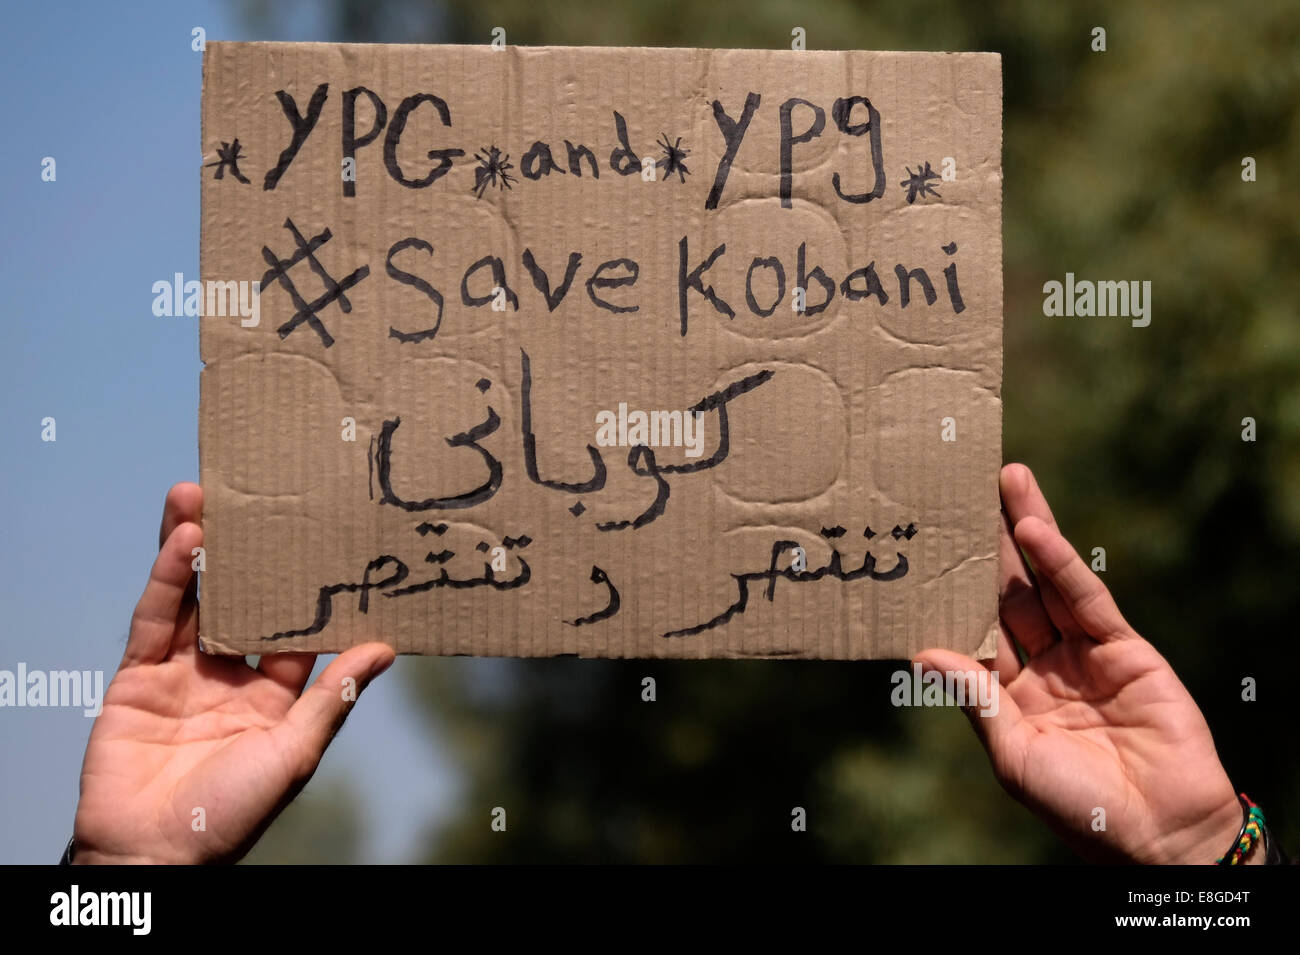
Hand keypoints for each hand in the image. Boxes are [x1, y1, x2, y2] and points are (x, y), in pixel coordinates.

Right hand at [71, 483, 395, 863]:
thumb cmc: (233, 816)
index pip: (296, 628)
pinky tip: (184, 539)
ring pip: (196, 597)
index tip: (327, 537)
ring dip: (200, 547)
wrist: (152, 855)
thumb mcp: (294, 753)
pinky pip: (157, 619)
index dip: (307, 586)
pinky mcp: (139, 675)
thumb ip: (331, 697)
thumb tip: (385, 648)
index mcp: (274, 695)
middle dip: (248, 554)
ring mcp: (183, 672)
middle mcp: (231, 676)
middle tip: (261, 498)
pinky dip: (170, 579)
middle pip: (241, 601)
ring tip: (206, 495)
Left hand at [915, 464, 1247, 863]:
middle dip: (986, 543)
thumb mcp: (1014, 755)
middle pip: (1006, 593)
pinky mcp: (1124, 647)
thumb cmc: (1078, 806)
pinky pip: (1084, 598)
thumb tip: (921, 653)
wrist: (1159, 831)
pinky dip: (1059, 562)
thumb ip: (976, 700)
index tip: (921, 548)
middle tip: (960, 491)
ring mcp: (1083, 652)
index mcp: (1007, 693)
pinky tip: (1032, 529)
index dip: (949, 590)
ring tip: (1002, 480)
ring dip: (1024, 529)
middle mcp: (1042, 665)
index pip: (972, 629)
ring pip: (1045, 581)